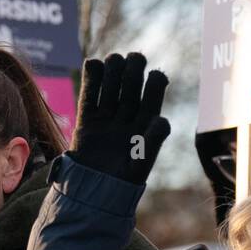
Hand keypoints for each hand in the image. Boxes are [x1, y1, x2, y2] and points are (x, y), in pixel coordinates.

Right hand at [68, 53, 169, 185]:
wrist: (93, 191)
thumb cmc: (122, 181)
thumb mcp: (142, 162)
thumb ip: (153, 140)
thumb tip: (162, 119)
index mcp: (145, 124)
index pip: (153, 96)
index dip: (155, 83)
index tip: (155, 75)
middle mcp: (127, 117)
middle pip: (131, 86)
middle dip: (134, 70)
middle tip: (135, 58)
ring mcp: (107, 117)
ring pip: (111, 87)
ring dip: (113, 71)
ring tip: (114, 59)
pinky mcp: (87, 120)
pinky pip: (90, 96)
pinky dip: (91, 79)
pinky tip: (93, 63)